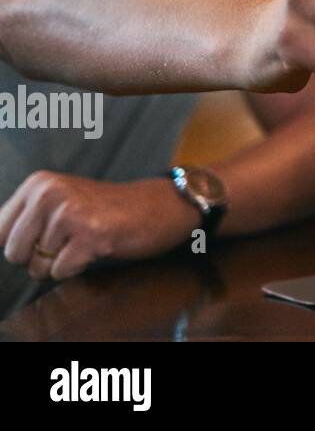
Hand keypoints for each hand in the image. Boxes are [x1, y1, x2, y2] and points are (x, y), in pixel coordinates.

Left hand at [0, 172, 197, 282]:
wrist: (160, 205)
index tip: (47, 236)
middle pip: (13, 252)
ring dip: (61, 263)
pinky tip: (96, 247)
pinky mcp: (90, 235)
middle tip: (69, 240)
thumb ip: (25, 218)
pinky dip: (77, 268)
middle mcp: (50, 193)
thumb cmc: (108, 209)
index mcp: (38, 183)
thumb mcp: (60, 201)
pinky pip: (60, 272)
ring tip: (84, 242)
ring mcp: (70, 213)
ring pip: (37, 266)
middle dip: (38, 257)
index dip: (21, 244)